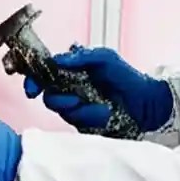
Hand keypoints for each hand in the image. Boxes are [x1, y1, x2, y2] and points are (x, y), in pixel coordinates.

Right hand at [24, 46, 172, 132]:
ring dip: (78, 108)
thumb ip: (81, 56)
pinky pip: (76, 123)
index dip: (32, 80)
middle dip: (56, 98)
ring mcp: (76, 108)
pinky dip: (90, 117)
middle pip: (47, 96)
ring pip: (61, 110)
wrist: (147, 103)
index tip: (32, 88)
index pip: (43, 74)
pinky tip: (104, 112)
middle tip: (73, 98)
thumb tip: (57, 60)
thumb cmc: (127, 77)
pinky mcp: (84, 124)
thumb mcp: (105, 58)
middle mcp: (70, 89)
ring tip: (98, 105)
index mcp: (71, 71)